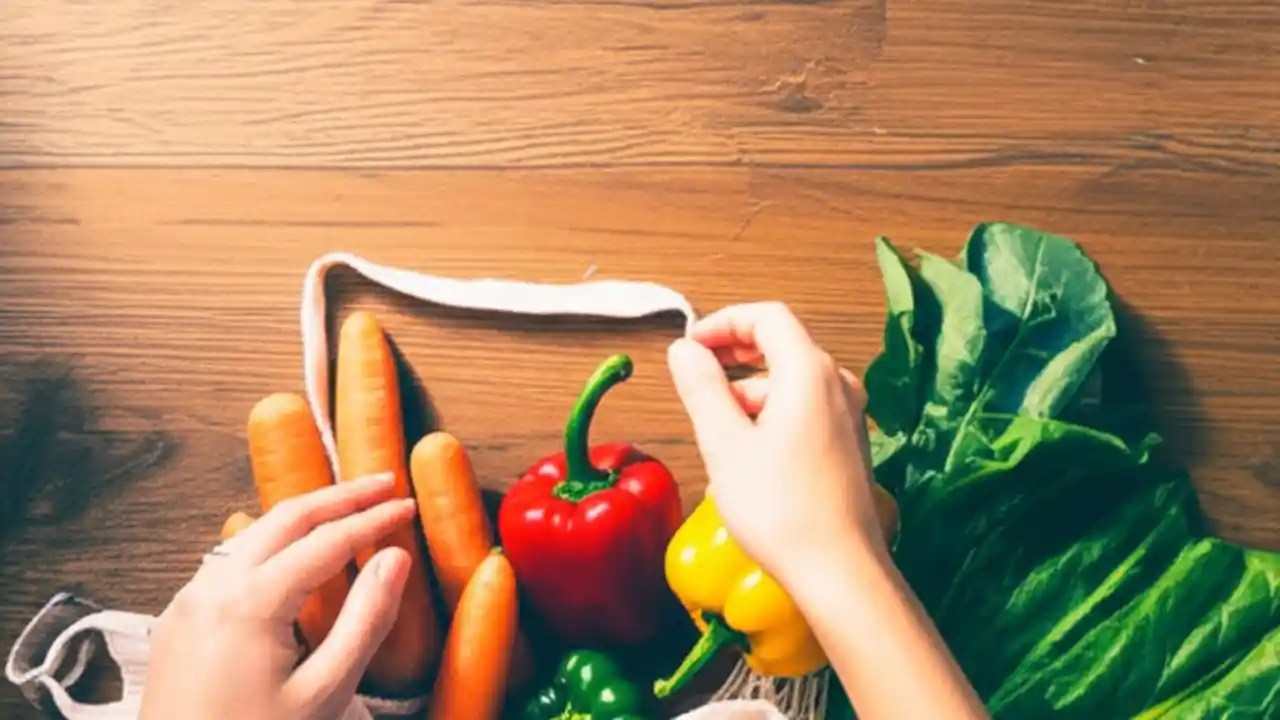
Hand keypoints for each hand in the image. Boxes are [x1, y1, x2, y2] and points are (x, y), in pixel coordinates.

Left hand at [141, 474, 414, 719]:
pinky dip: (269, 543)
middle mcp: (212, 588)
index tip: (407, 505)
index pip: (327, 539)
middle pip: (285, 518)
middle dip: (338, 496)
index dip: (373, 519)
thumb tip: (395, 560)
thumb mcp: (325, 693)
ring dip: (302, 516)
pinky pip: (227, 561)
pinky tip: (290, 555)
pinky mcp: (176, 622)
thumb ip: (365, 621)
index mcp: (251, 601)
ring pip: (251, 534)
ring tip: (344, 509)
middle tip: (381, 484)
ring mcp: (187, 602)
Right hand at [666, 302, 887, 583]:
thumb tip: (684, 348)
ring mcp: (849, 416)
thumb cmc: (779, 508)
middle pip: (782, 346)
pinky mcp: (849, 446)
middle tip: (696, 376)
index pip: (767, 317)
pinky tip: (744, 458)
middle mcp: (837, 385)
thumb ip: (702, 387)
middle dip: (734, 356)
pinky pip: (805, 412)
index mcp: (809, 372)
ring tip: (713, 431)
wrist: (839, 571)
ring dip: (749, 394)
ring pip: (791, 384)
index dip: (724, 321)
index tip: (691, 344)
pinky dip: (771, 418)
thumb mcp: (725, 443)